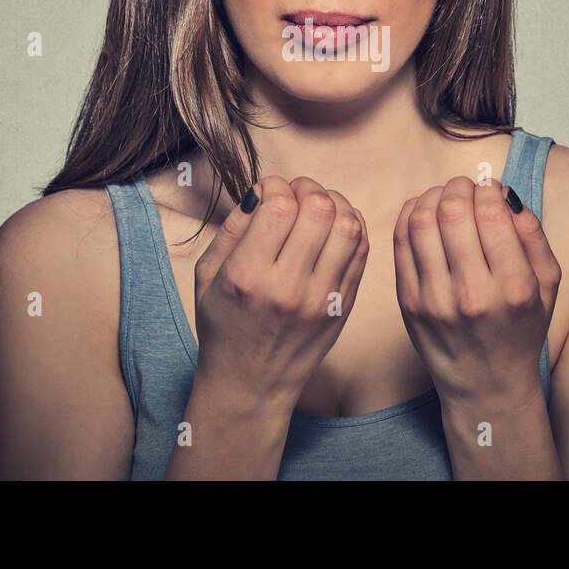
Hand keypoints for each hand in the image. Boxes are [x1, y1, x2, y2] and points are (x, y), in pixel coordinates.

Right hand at [192, 176, 369, 407]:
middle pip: (318, 210)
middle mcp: (287, 288)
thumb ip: (232, 228)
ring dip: (335, 203)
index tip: (269, 191)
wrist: (250, 383)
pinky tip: (334, 225)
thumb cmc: (223, 325)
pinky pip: (361, 251)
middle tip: (297, 193)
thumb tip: (262, 190)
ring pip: (348, 226)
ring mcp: (321, 299)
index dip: (277, 186)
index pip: (279, 207)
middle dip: (308, 188)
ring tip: (318, 205)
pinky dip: (353, 226)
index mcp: (246, 277)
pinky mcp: (342, 306)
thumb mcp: (207, 275)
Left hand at [392, 176, 559, 404]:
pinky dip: (410, 215)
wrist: (486, 384)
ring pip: (421, 222)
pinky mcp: (408, 303)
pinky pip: (400, 242)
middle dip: (458, 186)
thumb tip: (504, 192)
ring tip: (445, 196)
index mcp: (514, 289)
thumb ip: (533, 234)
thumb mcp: (548, 286)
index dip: (488, 189)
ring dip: (433, 195)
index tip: (489, 188)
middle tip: (464, 186)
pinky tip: (424, 212)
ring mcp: (435, 301)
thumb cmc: (521, 329)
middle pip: (453, 212)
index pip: (491, 215)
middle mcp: (473, 295)